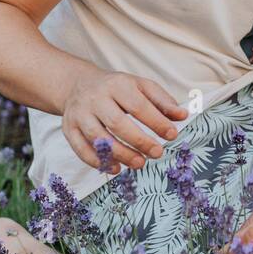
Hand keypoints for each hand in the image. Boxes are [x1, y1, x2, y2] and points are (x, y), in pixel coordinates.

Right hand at [61, 68, 187, 172]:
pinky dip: (98, 161)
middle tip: (157, 154)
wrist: (78, 85)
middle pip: (117, 123)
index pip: (138, 105)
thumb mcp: (141, 87)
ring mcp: (79, 114)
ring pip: (98, 138)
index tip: (172, 135)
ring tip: (140, 163)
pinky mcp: (69, 129)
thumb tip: (183, 116)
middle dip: (139, 141)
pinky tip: (116, 168)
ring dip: (120, 154)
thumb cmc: (118, 89)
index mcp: (117, 85)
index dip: (156, 122)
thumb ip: (163, 101)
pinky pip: (81, 149)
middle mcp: (96, 98)